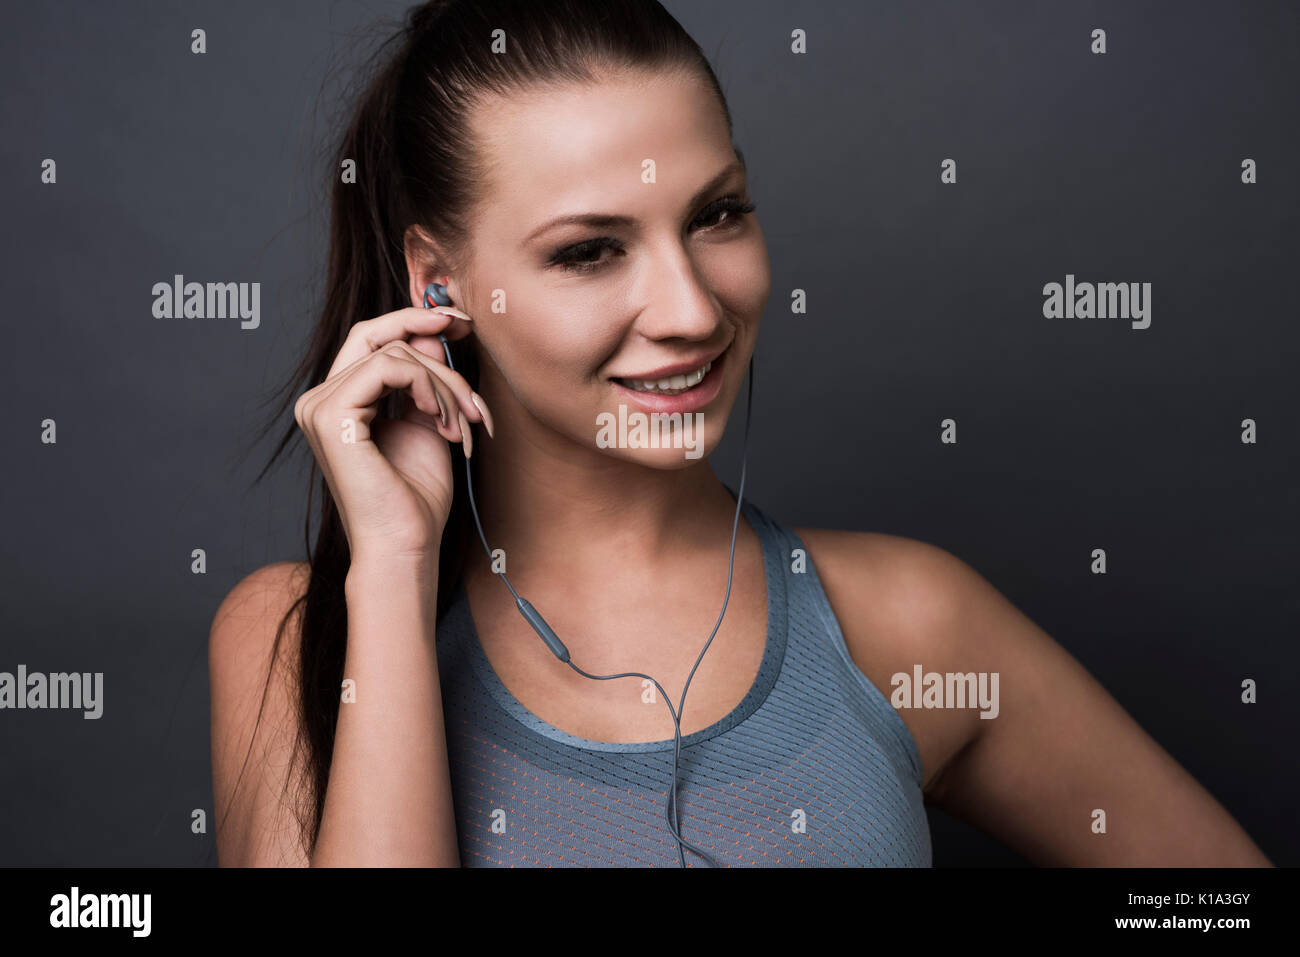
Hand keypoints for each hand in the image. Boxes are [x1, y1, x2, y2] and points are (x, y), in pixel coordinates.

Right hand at [292, 305, 492, 563]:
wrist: (406, 545)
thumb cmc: (417, 498)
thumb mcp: (428, 423)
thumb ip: (425, 380)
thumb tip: (431, 330)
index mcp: (338, 402)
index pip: (371, 339)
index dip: (413, 321)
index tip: (459, 322)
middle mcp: (319, 400)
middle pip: (376, 334)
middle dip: (427, 331)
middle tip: (467, 334)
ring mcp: (319, 407)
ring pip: (394, 354)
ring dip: (444, 384)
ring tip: (463, 424)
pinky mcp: (331, 416)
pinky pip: (387, 368)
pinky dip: (427, 387)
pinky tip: (442, 419)